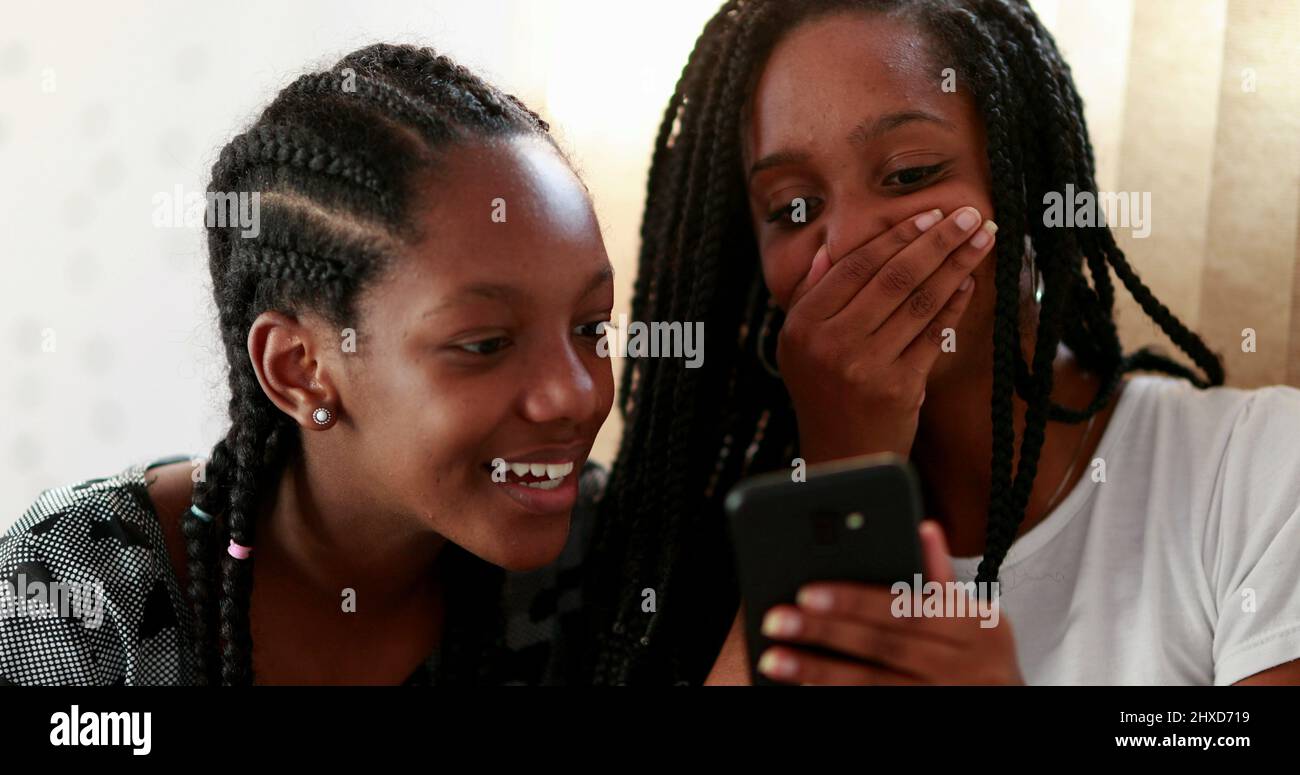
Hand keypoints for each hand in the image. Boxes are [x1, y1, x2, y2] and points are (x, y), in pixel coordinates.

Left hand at [755, 520, 1023, 684]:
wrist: (1012, 710)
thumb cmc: (980, 655)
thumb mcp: (976, 617)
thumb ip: (940, 578)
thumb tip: (923, 526)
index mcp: (974, 627)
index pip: (904, 608)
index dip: (855, 600)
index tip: (807, 591)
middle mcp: (962, 667)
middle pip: (883, 647)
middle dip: (825, 633)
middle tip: (776, 619)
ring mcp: (942, 699)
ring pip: (873, 685)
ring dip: (819, 673)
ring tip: (774, 660)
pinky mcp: (924, 721)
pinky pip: (875, 708)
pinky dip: (837, 697)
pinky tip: (802, 688)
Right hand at [776, 206, 995, 461]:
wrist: (842, 461)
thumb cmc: (825, 396)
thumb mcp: (800, 346)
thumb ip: (811, 295)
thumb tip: (830, 249)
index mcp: (804, 324)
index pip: (856, 265)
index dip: (897, 235)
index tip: (930, 213)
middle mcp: (830, 342)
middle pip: (894, 276)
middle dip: (938, 240)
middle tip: (971, 215)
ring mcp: (865, 365)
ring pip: (919, 301)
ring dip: (957, 264)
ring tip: (983, 238)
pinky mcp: (898, 387)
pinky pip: (935, 334)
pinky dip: (955, 304)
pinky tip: (971, 281)